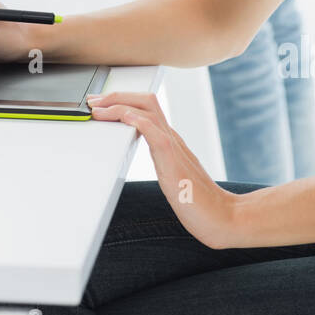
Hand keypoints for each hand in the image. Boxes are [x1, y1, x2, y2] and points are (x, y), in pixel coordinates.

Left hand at [87, 91, 242, 248]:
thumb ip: (160, 158)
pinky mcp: (175, 164)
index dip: (121, 100)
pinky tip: (126, 118)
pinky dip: (139, 122)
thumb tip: (144, 151)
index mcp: (169, 140)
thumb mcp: (171, 173)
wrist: (221, 217)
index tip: (100, 103)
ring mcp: (175, 148)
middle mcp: (171, 138)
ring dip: (120, 105)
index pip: (145, 107)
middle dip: (116, 96)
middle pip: (145, 101)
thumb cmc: (197, 201)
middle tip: (93, 101)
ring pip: (148, 111)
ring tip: (99, 109)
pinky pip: (157, 135)